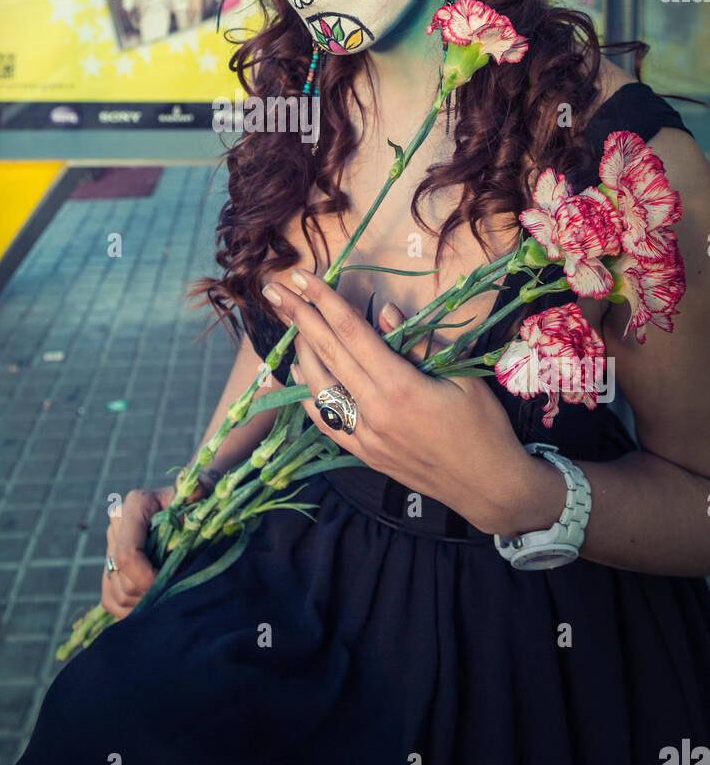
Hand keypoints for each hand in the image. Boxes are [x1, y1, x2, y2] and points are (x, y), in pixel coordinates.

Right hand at [101, 470, 220, 619]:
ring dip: (143, 602)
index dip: (147, 578)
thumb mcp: (202, 495)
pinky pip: (111, 601)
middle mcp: (117, 526)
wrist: (190, 511)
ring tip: (167, 591)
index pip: (127, 554)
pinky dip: (132, 610)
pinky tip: (153, 601)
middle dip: (150, 592)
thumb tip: (196, 490)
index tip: (170, 583)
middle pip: (123, 579)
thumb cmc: (198, 505)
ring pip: (117, 595)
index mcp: (135, 506)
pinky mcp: (109, 569)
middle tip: (176, 587)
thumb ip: (202, 488)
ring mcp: (109, 548)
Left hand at [262, 272, 562, 536]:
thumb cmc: (484, 427)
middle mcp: (374, 410)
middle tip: (274, 289)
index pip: (352, 332)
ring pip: (319, 386)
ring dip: (300, 351)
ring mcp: (365, 436)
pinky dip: (308, 394)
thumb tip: (386, 311)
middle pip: (327, 352)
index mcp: (400, 386)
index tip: (302, 276)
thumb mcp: (461, 378)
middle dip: (298, 316)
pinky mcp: (363, 454)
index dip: (324, 300)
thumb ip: (419, 345)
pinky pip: (325, 421)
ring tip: (292, 323)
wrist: (488, 488)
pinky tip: (298, 373)